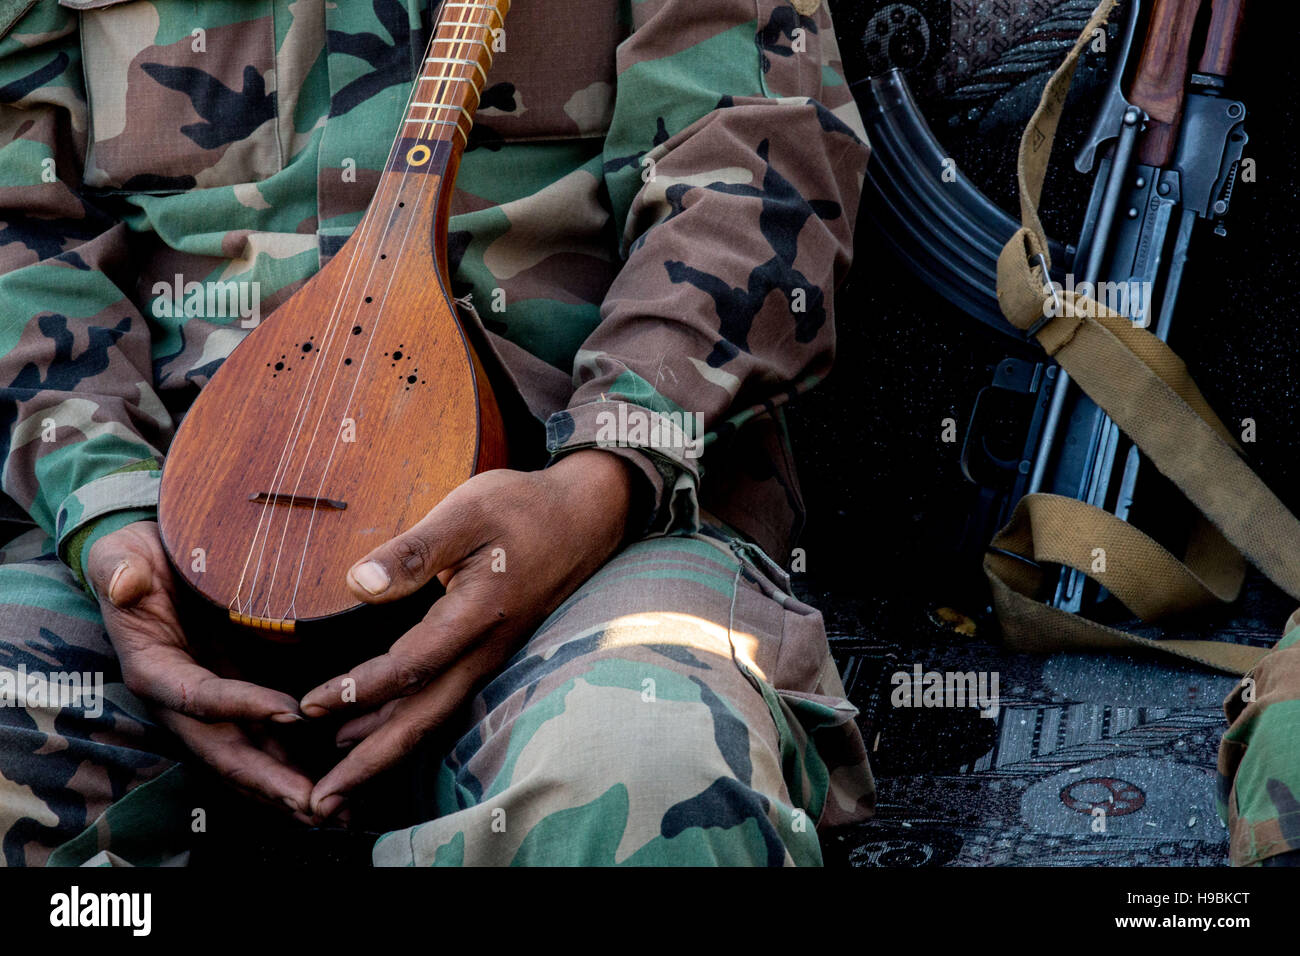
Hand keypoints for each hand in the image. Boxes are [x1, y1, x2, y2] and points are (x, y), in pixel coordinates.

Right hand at [87, 521, 315, 821]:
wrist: (156, 559)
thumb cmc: (137, 557)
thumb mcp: (122, 554)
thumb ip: (120, 571)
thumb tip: (124, 583)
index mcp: (155, 669)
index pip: (198, 697)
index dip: (239, 706)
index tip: (289, 711)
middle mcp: (186, 699)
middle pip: (226, 749)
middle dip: (269, 779)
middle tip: (314, 803)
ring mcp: (217, 702)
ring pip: (252, 754)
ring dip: (290, 785)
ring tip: (335, 809)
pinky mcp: (244, 695)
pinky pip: (271, 738)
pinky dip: (300, 762)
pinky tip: (338, 779)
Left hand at [300, 450, 635, 819]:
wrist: (586, 516)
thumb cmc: (524, 508)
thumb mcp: (467, 512)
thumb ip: (412, 551)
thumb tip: (359, 584)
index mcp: (477, 615)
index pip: (410, 666)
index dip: (359, 690)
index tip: (308, 706)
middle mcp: (486, 649)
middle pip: (424, 718)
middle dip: (371, 761)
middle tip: (321, 802)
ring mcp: (491, 656)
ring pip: (434, 716)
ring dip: (385, 751)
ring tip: (339, 781)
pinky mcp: (490, 653)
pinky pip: (445, 700)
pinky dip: (407, 725)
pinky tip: (376, 733)